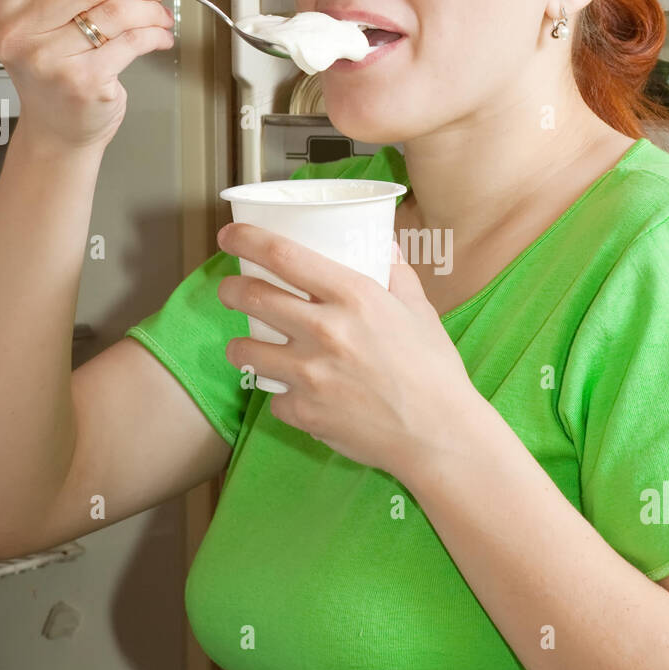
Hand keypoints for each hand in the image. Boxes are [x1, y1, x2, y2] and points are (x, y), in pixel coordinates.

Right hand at [0, 0, 173, 153]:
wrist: (58, 128)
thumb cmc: (54, 63)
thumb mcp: (53, 0)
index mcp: (2, 1)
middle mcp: (17, 30)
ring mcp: (47, 59)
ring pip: (116, 12)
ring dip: (149, 9)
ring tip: (158, 13)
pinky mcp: (82, 82)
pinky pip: (131, 42)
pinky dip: (155, 34)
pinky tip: (158, 34)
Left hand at [216, 222, 477, 479]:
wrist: (438, 434)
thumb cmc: (433, 370)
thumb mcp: (419, 310)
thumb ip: (396, 273)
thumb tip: (382, 243)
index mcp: (354, 296)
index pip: (284, 256)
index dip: (247, 239)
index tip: (230, 235)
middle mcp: (325, 330)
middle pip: (252, 297)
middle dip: (230, 289)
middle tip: (229, 290)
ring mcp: (310, 374)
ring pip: (246, 350)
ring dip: (239, 345)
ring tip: (245, 345)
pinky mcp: (304, 412)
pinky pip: (273, 398)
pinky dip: (280, 394)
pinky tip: (293, 394)